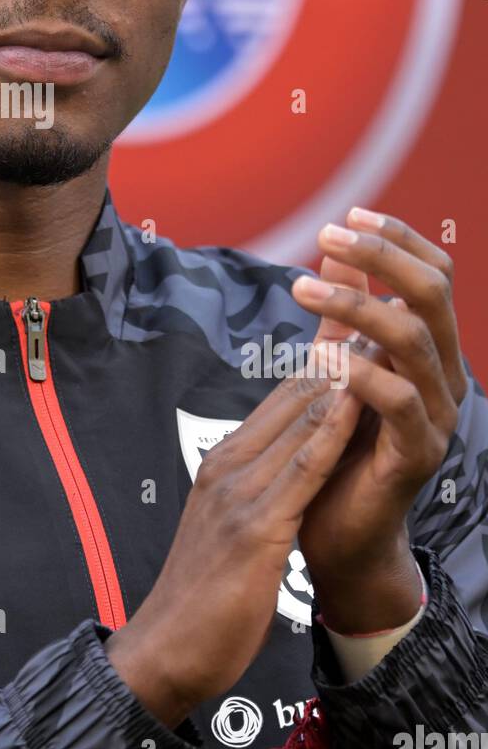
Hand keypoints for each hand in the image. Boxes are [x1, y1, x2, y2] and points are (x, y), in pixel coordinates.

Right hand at [106, 368, 361, 724]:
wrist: (169, 646)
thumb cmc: (202, 593)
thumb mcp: (227, 524)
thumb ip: (254, 489)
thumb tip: (286, 466)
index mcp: (221, 463)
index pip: (277, 401)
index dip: (319, 365)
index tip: (353, 336)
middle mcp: (227, 466)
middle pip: (289, 399)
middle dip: (335, 360)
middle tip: (374, 321)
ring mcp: (239, 494)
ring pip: (299, 423)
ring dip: (341, 381)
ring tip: (374, 344)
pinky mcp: (256, 528)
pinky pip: (303, 469)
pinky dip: (331, 430)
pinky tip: (354, 403)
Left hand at [291, 208, 461, 630]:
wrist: (339, 534)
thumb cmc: (339, 445)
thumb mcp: (340, 367)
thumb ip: (342, 314)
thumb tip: (335, 248)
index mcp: (431, 350)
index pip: (434, 275)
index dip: (399, 239)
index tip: (351, 214)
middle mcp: (445, 376)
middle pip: (432, 295)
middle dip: (382, 257)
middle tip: (328, 235)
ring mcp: (437, 416)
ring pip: (414, 341)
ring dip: (358, 306)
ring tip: (304, 289)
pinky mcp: (417, 454)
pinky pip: (401, 404)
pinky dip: (362, 374)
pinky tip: (321, 355)